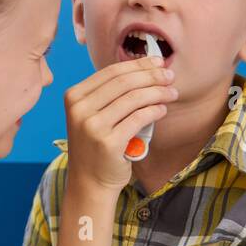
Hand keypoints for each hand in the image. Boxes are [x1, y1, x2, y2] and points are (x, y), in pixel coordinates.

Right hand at [63, 57, 176, 192]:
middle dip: (151, 76)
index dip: (138, 64)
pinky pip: (139, 118)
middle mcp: (79, 109)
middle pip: (124, 82)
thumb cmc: (96, 146)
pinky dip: (155, 110)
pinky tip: (163, 109)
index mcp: (74, 97)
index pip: (111, 72)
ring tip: (172, 93)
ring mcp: (92, 126)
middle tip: (170, 76)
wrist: (89, 182)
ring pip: (134, 98)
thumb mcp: (93, 115)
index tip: (158, 62)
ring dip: (158, 92)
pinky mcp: (108, 143)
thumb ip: (110, 94)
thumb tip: (146, 67)